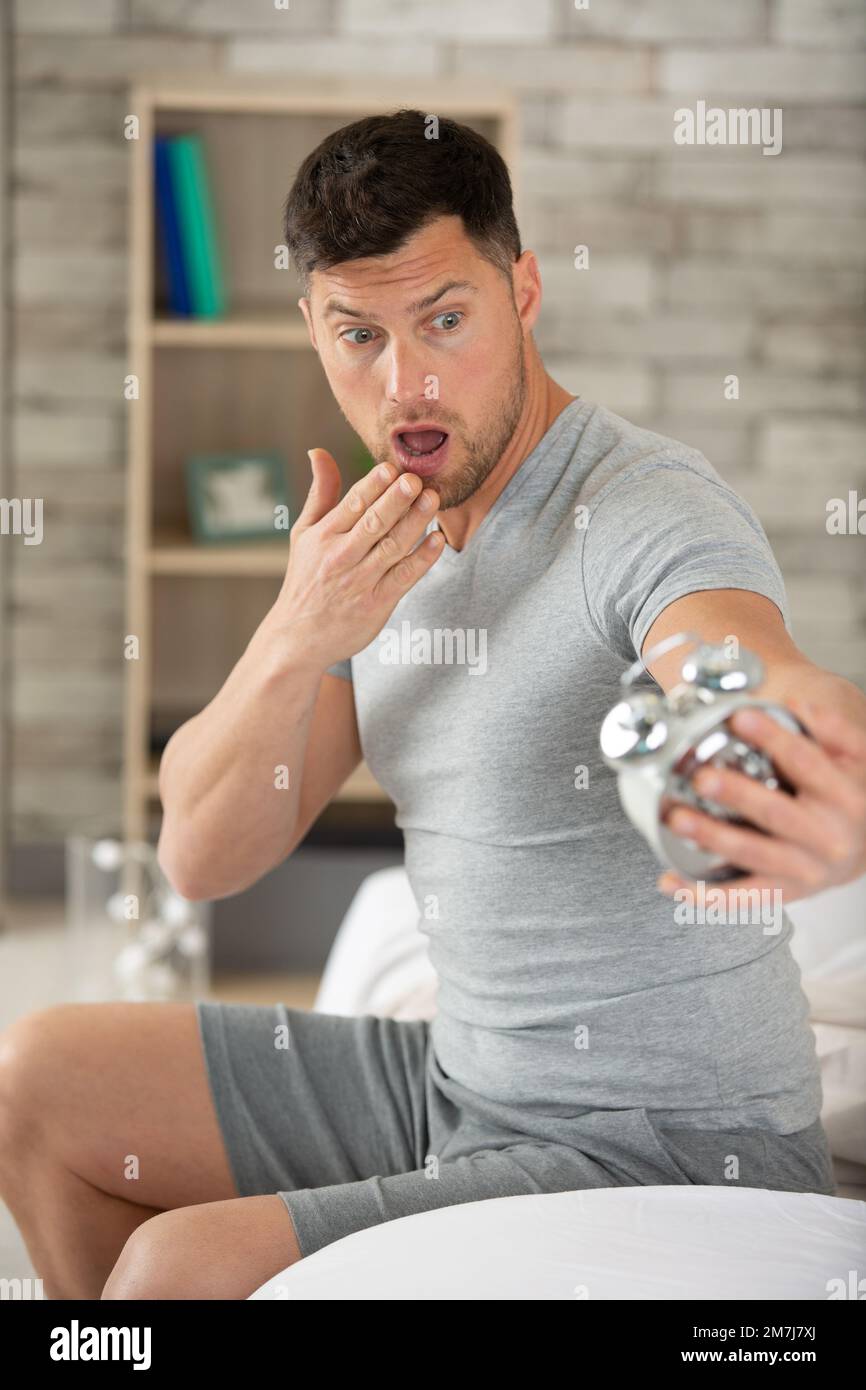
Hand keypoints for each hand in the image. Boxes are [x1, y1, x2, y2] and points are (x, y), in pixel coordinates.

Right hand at [272, 448, 442, 668]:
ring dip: (414, 522)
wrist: (298, 638)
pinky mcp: (378, 603)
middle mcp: (341, 557)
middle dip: (396, 499)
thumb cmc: (305, 579)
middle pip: (374, 522)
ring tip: (433, 499)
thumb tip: (318, 452)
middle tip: (416, 479)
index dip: (373, 485)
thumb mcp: (303, 534)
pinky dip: (422, 559)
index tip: (391, 467)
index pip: (352, 504)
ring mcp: (361, 581)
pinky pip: (404, 577)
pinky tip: (437, 540)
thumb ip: (320, 494)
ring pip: (392, 546)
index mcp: (323, 536)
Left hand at [656, 697, 865, 905]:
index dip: (772, 739)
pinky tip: (671, 880)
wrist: (864, 848)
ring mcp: (806, 870)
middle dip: (736, 795)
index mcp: (847, 797)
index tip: (740, 718)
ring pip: (754, 855)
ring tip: (678, 819)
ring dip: (712, 838)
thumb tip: (797, 708)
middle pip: (776, 813)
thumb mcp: (857, 757)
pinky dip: (702, 893)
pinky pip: (741, 897)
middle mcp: (828, 837)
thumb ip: (832, 729)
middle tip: (702, 778)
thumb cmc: (851, 796)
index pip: (806, 763)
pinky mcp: (784, 892)